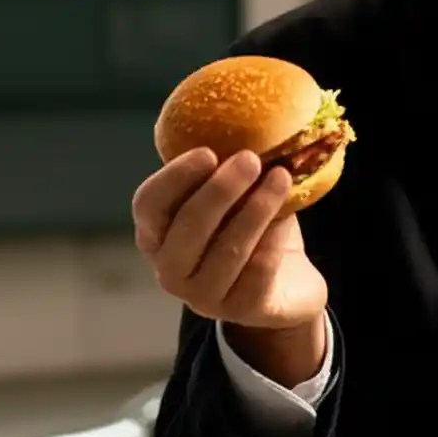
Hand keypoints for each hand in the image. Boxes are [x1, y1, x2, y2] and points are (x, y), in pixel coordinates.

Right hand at [132, 148, 327, 385]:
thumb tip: (249, 125)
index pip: (149, 205)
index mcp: (158, 235)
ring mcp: (204, 297)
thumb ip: (228, 171)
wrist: (288, 286)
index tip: (208, 152)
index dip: (174, 178)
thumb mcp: (235, 198)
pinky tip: (287, 220)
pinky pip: (257, 273)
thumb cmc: (252, 230)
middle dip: (220, 190)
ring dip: (255, 210)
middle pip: (187, 228)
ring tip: (281, 178)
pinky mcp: (242, 311)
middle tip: (251, 158)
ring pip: (226, 251)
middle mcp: (171, 270)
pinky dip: (273, 241)